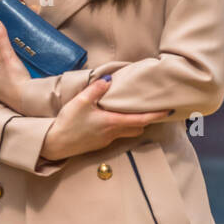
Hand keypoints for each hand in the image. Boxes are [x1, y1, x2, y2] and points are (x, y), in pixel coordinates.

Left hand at [0, 18, 31, 110]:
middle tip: (10, 46)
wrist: (29, 101)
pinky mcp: (10, 94)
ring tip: (18, 56)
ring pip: (2, 72)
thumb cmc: (16, 81)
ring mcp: (0, 90)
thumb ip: (1, 39)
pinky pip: (10, 80)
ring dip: (8, 64)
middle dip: (1, 55)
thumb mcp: (7, 57)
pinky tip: (22, 69)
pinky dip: (14, 73)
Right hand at [42, 77, 170, 160]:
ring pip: (127, 132)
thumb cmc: (67, 123)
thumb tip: (109, 79)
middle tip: (150, 109)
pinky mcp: (98, 143)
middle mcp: (112, 133)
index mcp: (112, 122)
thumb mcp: (80, 101)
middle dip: (146, 120)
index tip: (168, 110)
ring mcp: (106, 140)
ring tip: (132, 112)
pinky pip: (115, 135)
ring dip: (133, 123)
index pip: (141, 119)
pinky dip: (119, 127)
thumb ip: (96, 89)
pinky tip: (110, 119)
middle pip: (138, 128)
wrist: (55, 144)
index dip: (156, 115)